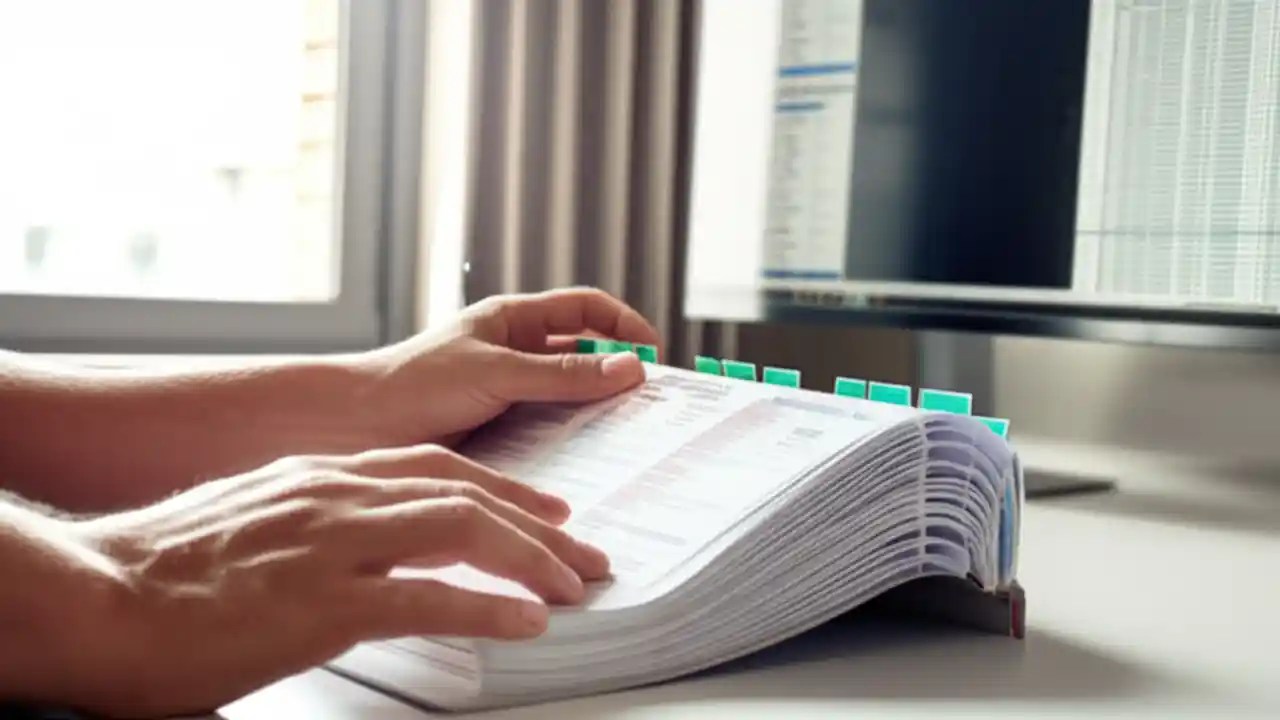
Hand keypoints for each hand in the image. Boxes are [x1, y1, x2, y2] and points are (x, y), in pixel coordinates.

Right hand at [23, 445, 606, 716]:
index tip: (547, 508)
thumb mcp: (252, 517)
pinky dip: (487, 609)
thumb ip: (311, 518)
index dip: (504, 486)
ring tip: (573, 587)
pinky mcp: (323, 603)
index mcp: (323, 476)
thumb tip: (350, 542)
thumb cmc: (163, 568)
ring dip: (531, 560)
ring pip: (463, 531)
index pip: (437, 466)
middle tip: (585, 554)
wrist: (97, 596)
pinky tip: (526, 624)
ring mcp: (334, 545)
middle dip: (538, 525)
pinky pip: (429, 599)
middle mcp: (339, 495)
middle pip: (467, 492)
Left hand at [354, 287, 660, 447]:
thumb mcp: (497, 372)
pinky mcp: (499, 433)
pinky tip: (586, 467)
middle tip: (651, 406)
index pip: (586, 309)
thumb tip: (630, 367)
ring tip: (627, 441)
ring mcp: (508, 394)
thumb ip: (563, 373)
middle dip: (617, 377)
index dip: (623, 325)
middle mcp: (515, 353)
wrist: (356, 428)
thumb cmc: (414, 382)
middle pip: (585, 357)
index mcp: (513, 320)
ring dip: (595, 417)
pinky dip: (569, 446)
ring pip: (568, 401)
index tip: (654, 355)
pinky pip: (546, 435)